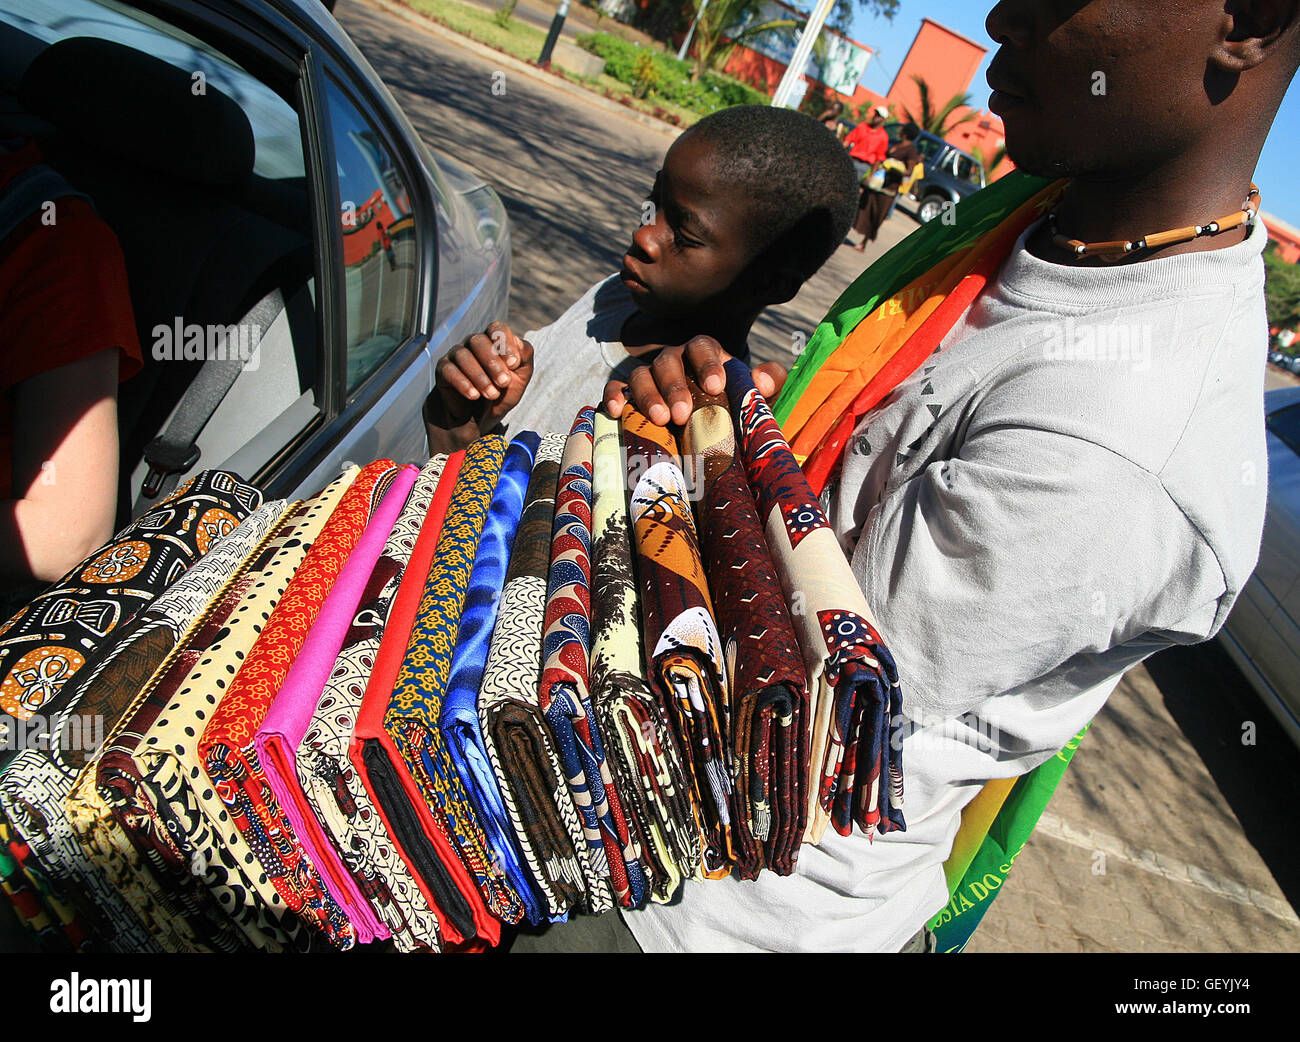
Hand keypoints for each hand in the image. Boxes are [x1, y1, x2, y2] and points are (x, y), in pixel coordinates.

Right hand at [424, 322, 532, 449]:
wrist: (481, 417)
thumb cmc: (502, 392)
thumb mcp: (521, 377)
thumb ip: (525, 357)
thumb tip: (517, 345)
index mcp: (494, 340)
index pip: (497, 329)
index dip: (505, 343)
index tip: (514, 364)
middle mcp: (473, 343)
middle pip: (478, 341)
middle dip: (493, 363)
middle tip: (504, 383)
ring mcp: (457, 354)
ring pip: (464, 356)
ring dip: (480, 376)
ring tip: (492, 394)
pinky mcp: (443, 369)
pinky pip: (449, 370)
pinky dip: (463, 383)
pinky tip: (474, 396)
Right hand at [602, 335, 786, 427]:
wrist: (703, 438)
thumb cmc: (730, 413)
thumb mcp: (751, 401)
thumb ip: (765, 386)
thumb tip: (764, 380)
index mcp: (703, 355)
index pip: (702, 346)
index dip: (707, 363)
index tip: (716, 386)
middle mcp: (673, 361)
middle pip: (668, 361)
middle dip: (675, 386)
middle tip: (683, 414)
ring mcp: (648, 377)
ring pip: (640, 374)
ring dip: (647, 394)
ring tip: (660, 420)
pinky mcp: (626, 395)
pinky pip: (614, 387)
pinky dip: (613, 395)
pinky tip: (616, 411)